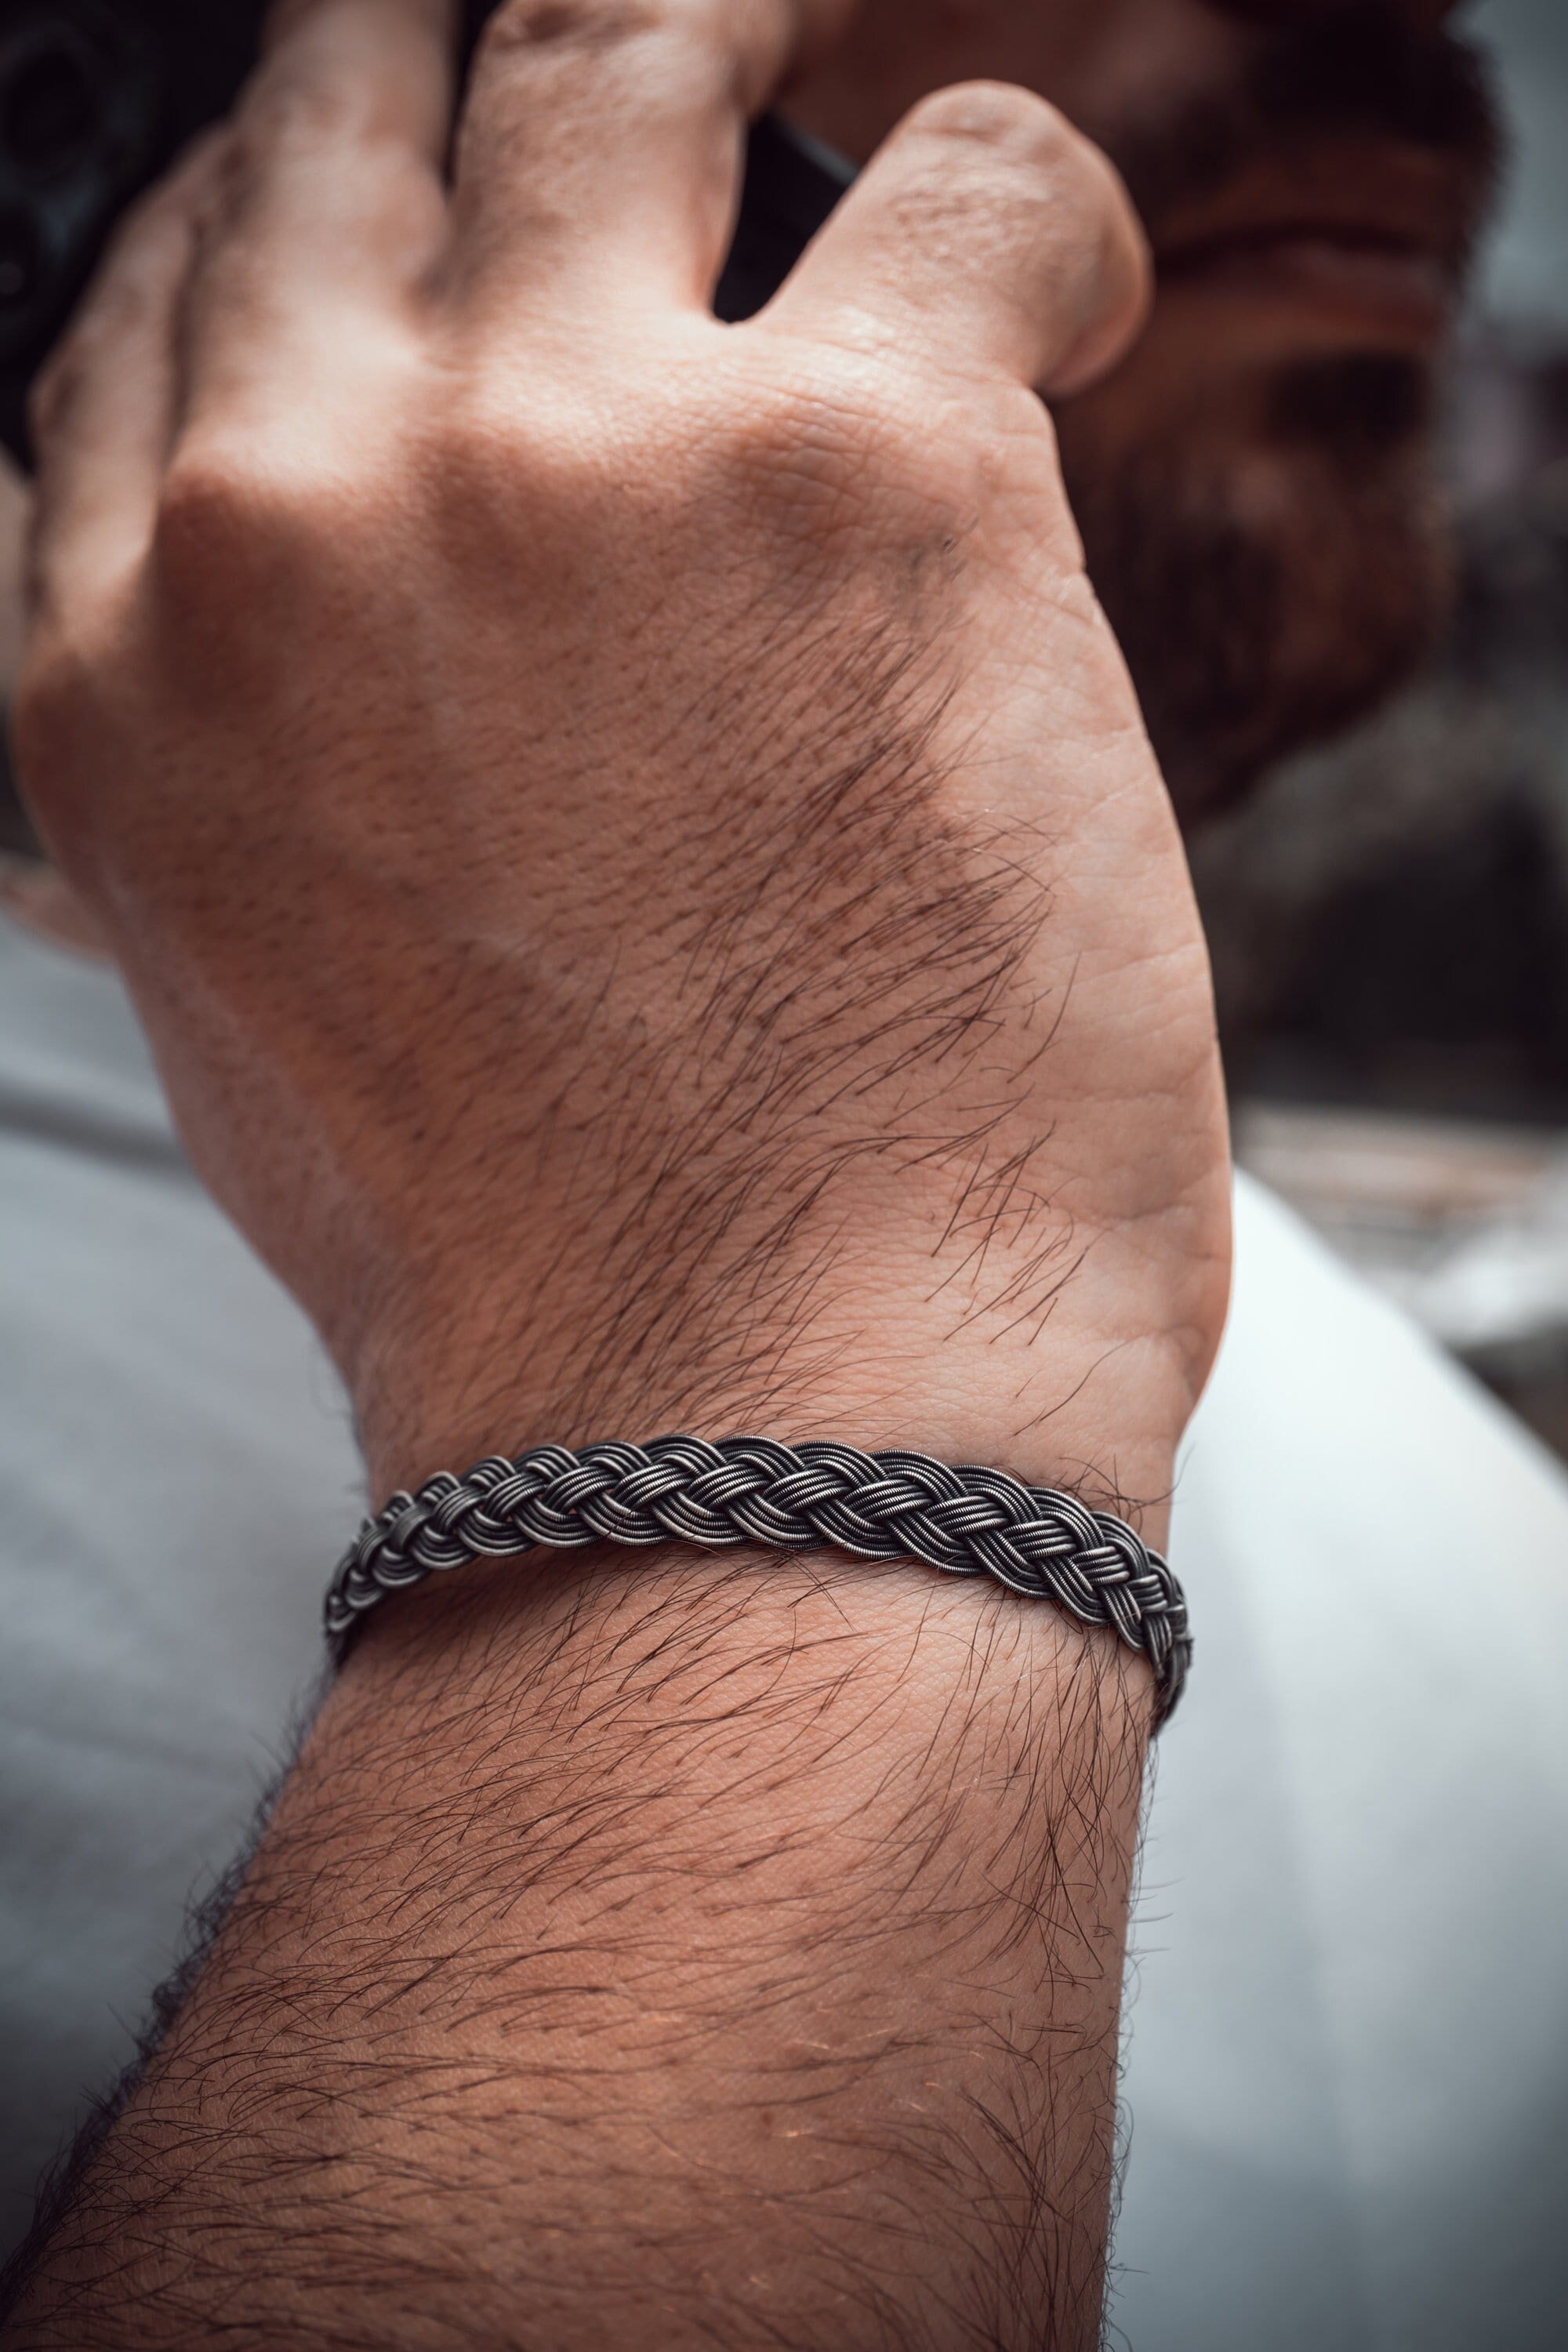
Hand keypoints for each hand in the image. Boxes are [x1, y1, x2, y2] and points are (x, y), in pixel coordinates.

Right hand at [16, 0, 1228, 1529]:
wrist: (740, 1427)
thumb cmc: (547, 1272)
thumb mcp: (281, 1010)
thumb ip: (284, 775)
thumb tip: (380, 656)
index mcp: (135, 665)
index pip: (154, 320)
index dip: (282, 228)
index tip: (376, 207)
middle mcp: (303, 517)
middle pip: (345, 139)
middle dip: (439, 66)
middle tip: (557, 52)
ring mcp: (569, 461)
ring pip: (608, 62)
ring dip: (700, 23)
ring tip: (778, 38)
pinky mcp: (860, 472)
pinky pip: (965, 183)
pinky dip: (1029, 203)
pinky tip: (1052, 281)